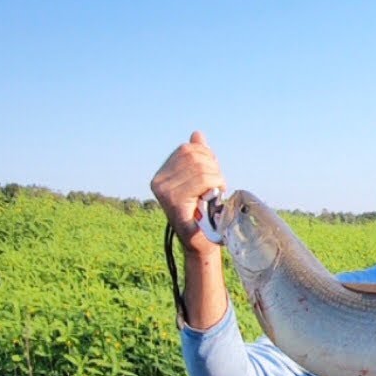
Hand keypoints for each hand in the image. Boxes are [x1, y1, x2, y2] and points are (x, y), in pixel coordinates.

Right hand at [150, 131, 226, 254]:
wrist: (202, 241)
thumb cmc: (203, 213)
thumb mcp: (202, 180)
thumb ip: (198, 159)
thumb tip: (197, 134)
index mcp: (162, 175)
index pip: (187, 149)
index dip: (207, 157)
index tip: (213, 175)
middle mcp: (158, 181)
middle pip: (194, 155)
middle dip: (213, 168)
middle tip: (216, 187)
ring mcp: (164, 190)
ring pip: (201, 167)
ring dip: (216, 179)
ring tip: (214, 194)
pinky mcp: (174, 200)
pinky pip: (203, 180)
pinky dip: (215, 186)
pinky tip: (213, 198)